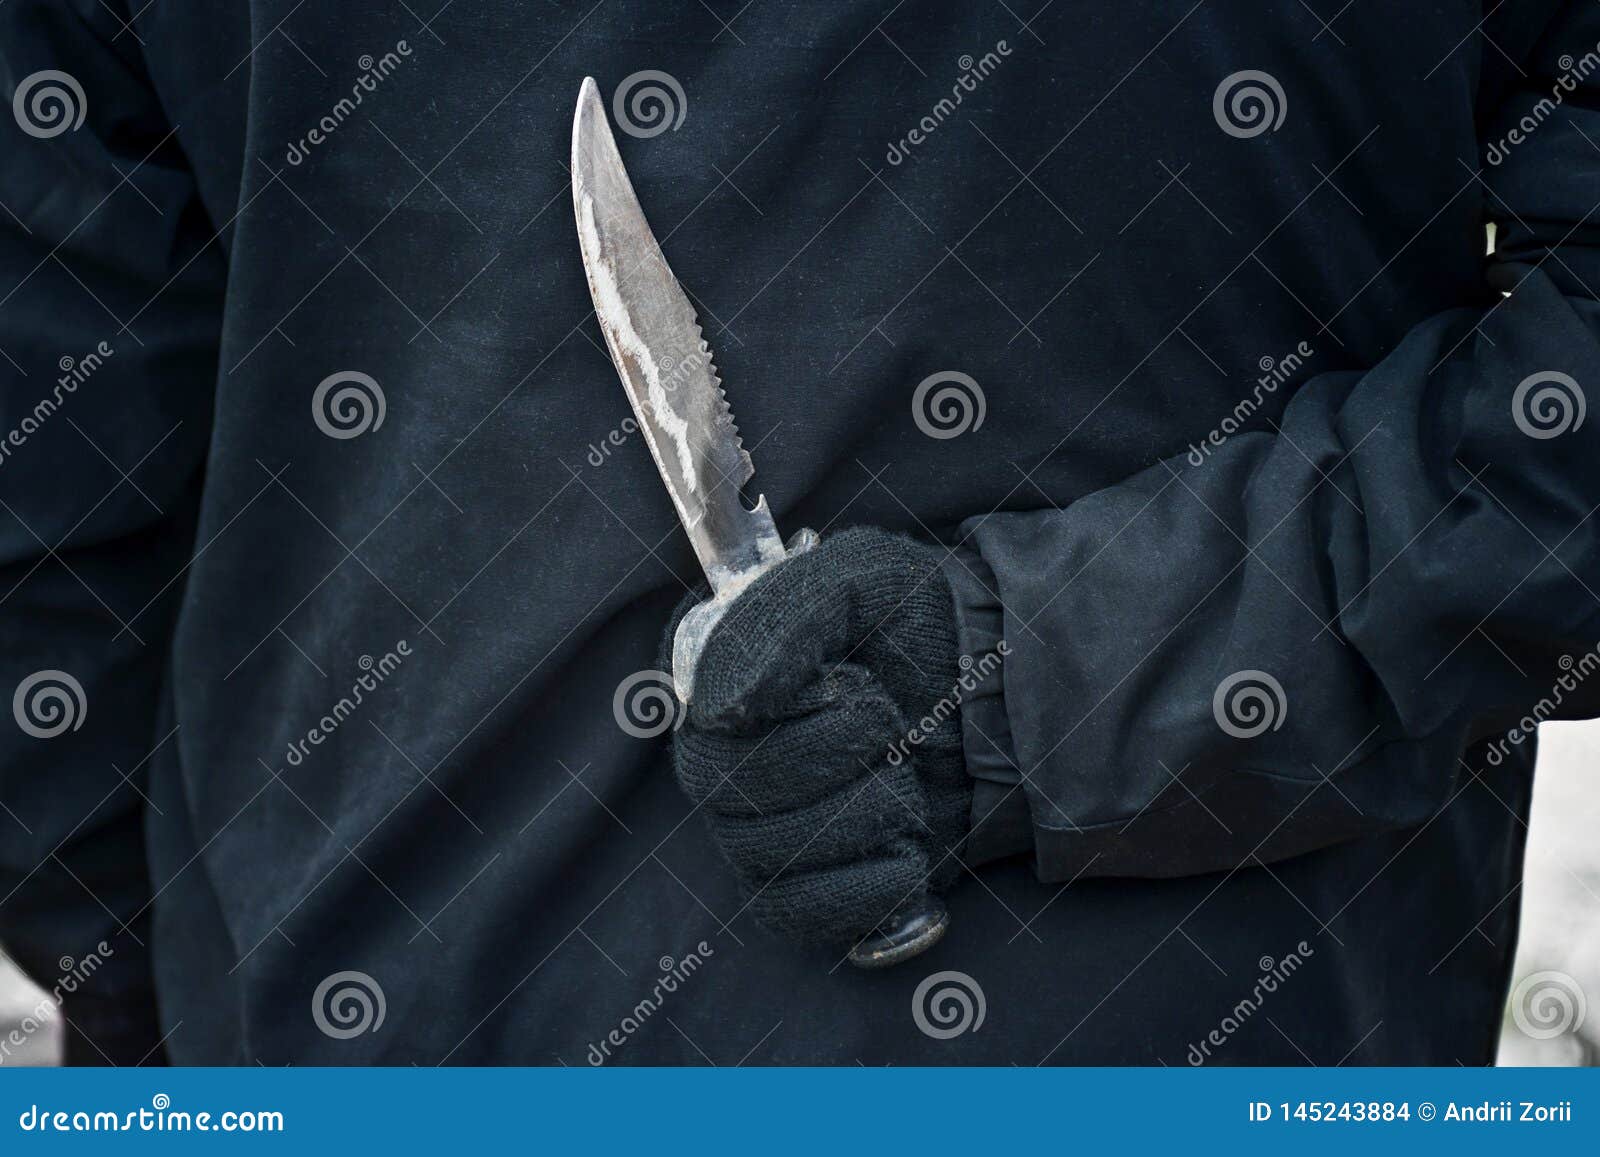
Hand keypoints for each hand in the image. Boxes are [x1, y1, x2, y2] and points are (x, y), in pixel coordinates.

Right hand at [664, 527, 971, 944]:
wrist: (1004, 690)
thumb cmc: (922, 620)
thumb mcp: (862, 577)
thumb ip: (783, 617)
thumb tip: (722, 705)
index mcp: (724, 672)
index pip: (702, 708)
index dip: (780, 707)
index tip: (851, 681)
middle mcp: (727, 748)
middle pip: (720, 784)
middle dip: (822, 757)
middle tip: (889, 725)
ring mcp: (764, 818)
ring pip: (758, 851)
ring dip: (853, 817)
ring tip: (907, 782)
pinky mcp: (812, 878)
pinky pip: (792, 909)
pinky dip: (854, 892)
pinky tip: (907, 858)